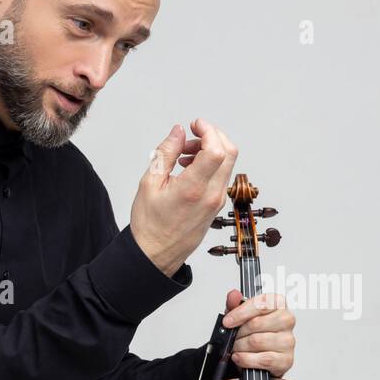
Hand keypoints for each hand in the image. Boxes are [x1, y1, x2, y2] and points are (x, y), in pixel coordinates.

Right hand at [129, 118, 238, 276]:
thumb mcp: (149, 182)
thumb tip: (178, 132)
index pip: (217, 150)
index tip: (195, 125)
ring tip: (184, 154)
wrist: (156, 253)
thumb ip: (166, 153)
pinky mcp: (218, 205)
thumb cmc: (150, 223)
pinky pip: (222, 176)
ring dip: (211, 149)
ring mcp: (218, 201)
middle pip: (229, 152)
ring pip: (227, 163)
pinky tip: (189, 167)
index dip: (208, 131)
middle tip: (192, 135)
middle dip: (213, 135)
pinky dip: (210, 164)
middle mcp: (212, 195)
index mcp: (194, 189)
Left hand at [222, 290, 294, 376]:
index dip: (241, 313)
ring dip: (240, 347)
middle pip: (257, 323)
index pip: (261, 304)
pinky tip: (241, 357)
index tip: (227, 321)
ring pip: (258, 342)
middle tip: (233, 336)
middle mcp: (287, 320)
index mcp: (278, 304)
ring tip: (237, 347)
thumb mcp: (240, 315)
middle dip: (239, 332)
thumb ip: (235, 303)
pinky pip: (263, 359)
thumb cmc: (253, 332)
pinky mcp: (286, 359)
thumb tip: (234, 295)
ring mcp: (288, 340)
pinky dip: (246, 359)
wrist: (259, 355)